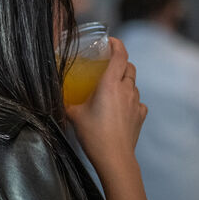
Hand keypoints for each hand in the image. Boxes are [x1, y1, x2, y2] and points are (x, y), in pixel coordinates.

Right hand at [65, 37, 147, 175]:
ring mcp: (136, 102)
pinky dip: (131, 100)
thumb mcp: (74, 115)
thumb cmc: (93, 135)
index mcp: (110, 84)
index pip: (120, 55)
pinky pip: (138, 101)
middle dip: (121, 62)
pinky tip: (122, 107)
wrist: (114, 158)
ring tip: (112, 89)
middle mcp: (126, 89)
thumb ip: (67, 102)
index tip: (110, 41)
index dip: (117, 44)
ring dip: (125, 82)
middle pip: (129, 67)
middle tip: (108, 65)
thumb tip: (58, 96)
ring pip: (134, 84)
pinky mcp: (140, 115)